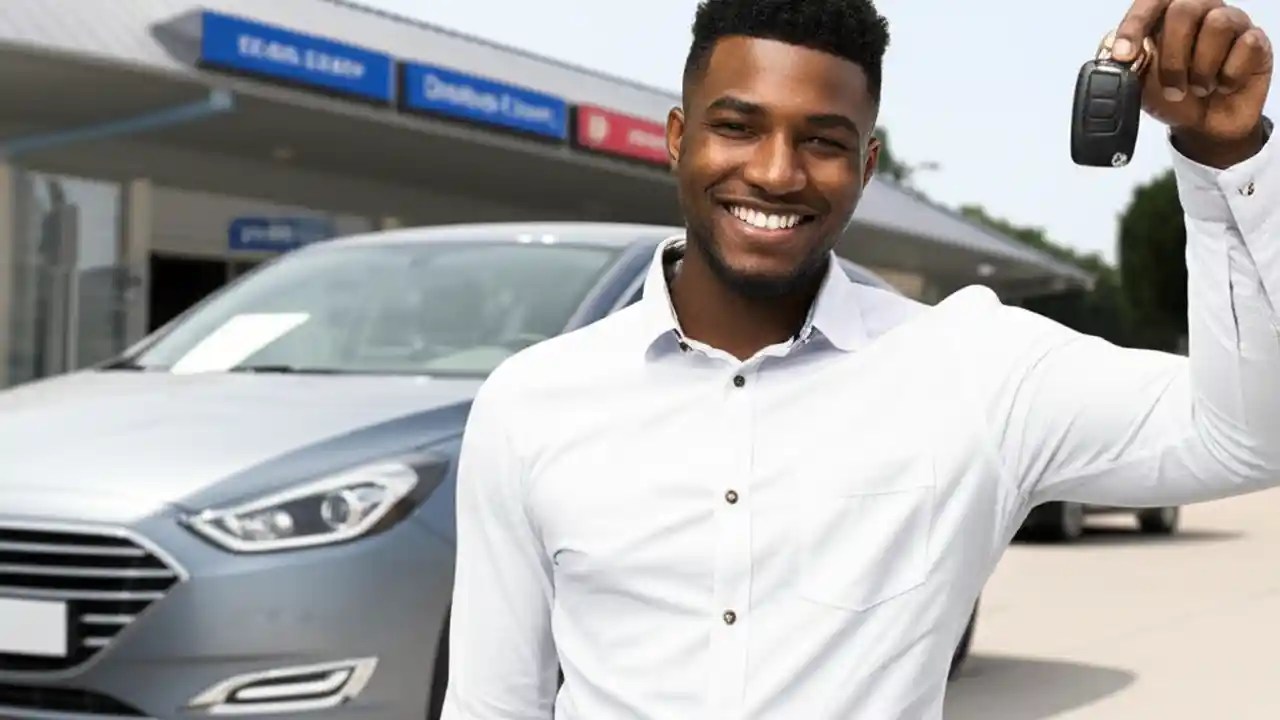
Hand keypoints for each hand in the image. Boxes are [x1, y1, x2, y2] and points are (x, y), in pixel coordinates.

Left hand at [1113, 0, 1272, 165]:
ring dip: (1202, 68)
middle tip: (1173, 89)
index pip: (1151, 2)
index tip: (1124, 56)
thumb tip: (1117, 53)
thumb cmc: (1173, 98)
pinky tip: (1224, 86)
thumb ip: (1129, 65)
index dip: (1135, 25)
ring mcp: (1230, 23)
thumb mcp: (1140, 86)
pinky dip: (1229, 75)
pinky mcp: (1255, 40)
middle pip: (1184, 9)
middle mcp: (1199, 12)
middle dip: (1173, 57)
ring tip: (1200, 89)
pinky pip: (1246, 45)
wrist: (1204, 127)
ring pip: (1217, 24)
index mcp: (1166, 18)